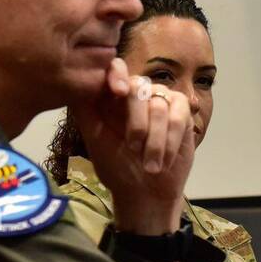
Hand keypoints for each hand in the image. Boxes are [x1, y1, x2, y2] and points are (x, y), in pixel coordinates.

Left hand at [74, 59, 194, 234]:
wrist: (146, 193)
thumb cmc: (117, 168)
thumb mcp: (95, 139)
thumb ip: (86, 108)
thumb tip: (79, 80)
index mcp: (112, 97)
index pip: (115, 68)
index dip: (117, 73)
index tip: (118, 91)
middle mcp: (137, 94)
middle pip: (138, 86)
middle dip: (137, 122)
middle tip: (134, 149)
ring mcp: (161, 101)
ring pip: (159, 105)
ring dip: (155, 141)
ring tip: (150, 165)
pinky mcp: (181, 113)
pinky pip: (178, 116)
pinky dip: (170, 141)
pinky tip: (165, 159)